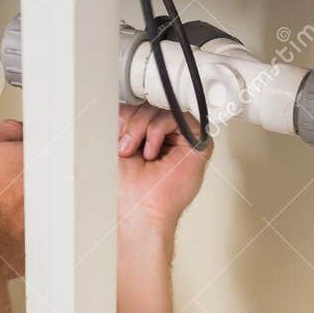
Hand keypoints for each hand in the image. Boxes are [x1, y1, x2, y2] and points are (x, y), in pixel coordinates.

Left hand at [116, 104, 210, 234]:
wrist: (140, 210)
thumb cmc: (129, 190)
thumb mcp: (116, 144)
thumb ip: (122, 119)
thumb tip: (123, 102)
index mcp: (148, 139)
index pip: (140, 107)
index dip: (127, 115)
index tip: (117, 135)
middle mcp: (166, 139)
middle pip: (150, 105)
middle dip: (132, 122)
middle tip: (126, 147)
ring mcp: (182, 140)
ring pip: (161, 108)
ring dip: (142, 127)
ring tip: (141, 154)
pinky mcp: (197, 142)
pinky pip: (176, 115)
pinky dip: (158, 130)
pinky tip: (153, 153)